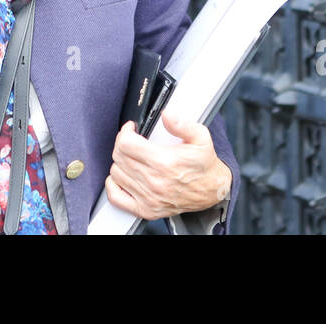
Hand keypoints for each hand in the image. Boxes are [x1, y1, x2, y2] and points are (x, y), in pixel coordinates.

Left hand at [103, 111, 231, 220]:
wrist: (212, 191)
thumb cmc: (204, 165)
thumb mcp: (201, 138)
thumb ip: (182, 124)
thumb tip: (166, 115)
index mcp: (164, 162)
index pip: (126, 144)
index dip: (125, 132)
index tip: (131, 129)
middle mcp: (154, 181)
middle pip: (119, 157)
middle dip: (122, 144)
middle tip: (132, 140)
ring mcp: (149, 198)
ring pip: (116, 174)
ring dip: (120, 162)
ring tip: (131, 157)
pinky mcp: (146, 210)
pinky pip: (116, 197)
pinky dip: (113, 185)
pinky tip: (123, 176)